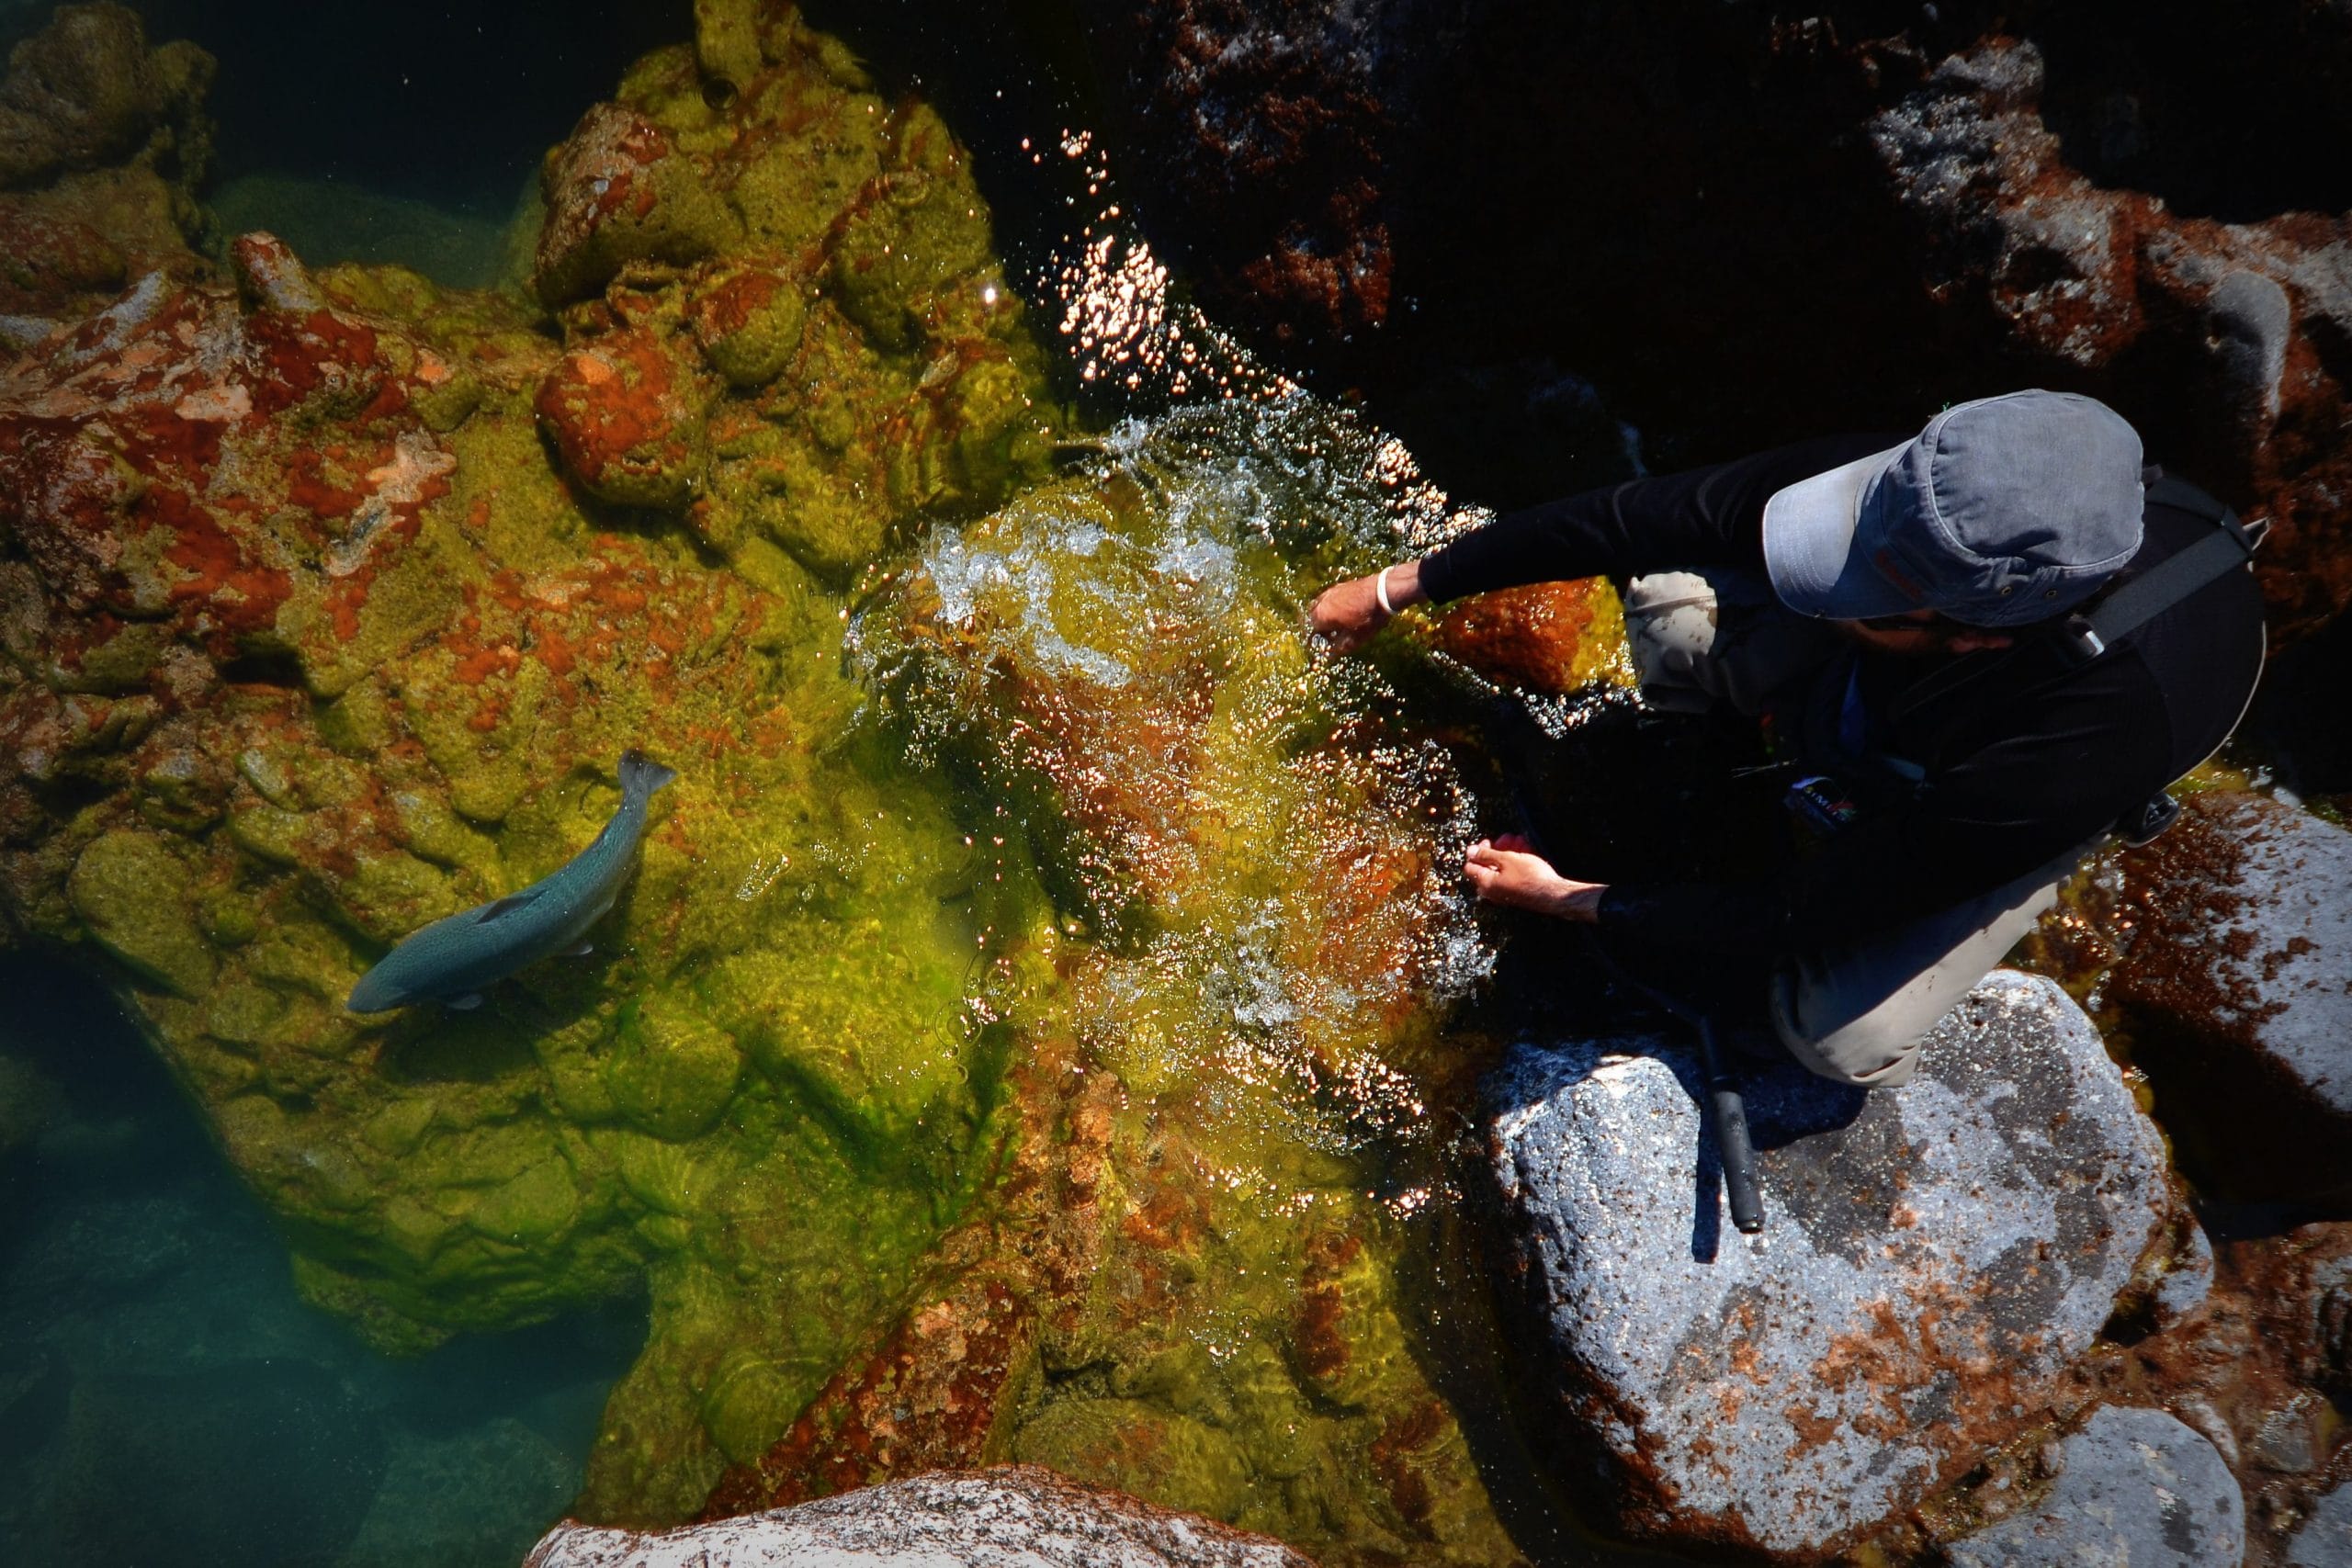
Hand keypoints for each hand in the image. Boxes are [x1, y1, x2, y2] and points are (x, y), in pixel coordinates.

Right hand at [1309, 560, 1423, 654]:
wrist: (1382, 593)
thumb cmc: (1368, 619)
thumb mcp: (1355, 639)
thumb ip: (1340, 647)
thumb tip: (1331, 654)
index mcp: (1321, 616)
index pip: (1312, 632)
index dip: (1318, 640)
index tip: (1324, 645)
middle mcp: (1321, 603)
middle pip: (1313, 617)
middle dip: (1318, 627)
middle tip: (1329, 635)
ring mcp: (1330, 592)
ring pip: (1320, 606)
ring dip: (1324, 615)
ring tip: (1336, 623)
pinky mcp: (1339, 586)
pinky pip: (1329, 598)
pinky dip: (1331, 606)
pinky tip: (1343, 612)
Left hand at [1464, 834, 1605, 921]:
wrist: (1553, 894)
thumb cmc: (1530, 877)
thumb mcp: (1506, 860)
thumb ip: (1486, 855)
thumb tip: (1469, 851)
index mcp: (1485, 883)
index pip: (1470, 866)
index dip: (1476, 851)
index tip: (1488, 841)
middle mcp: (1492, 890)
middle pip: (1488, 866)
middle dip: (1498, 850)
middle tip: (1508, 839)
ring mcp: (1504, 892)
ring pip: (1502, 869)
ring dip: (1510, 853)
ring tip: (1521, 841)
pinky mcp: (1516, 892)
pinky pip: (1512, 875)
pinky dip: (1517, 863)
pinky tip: (1527, 851)